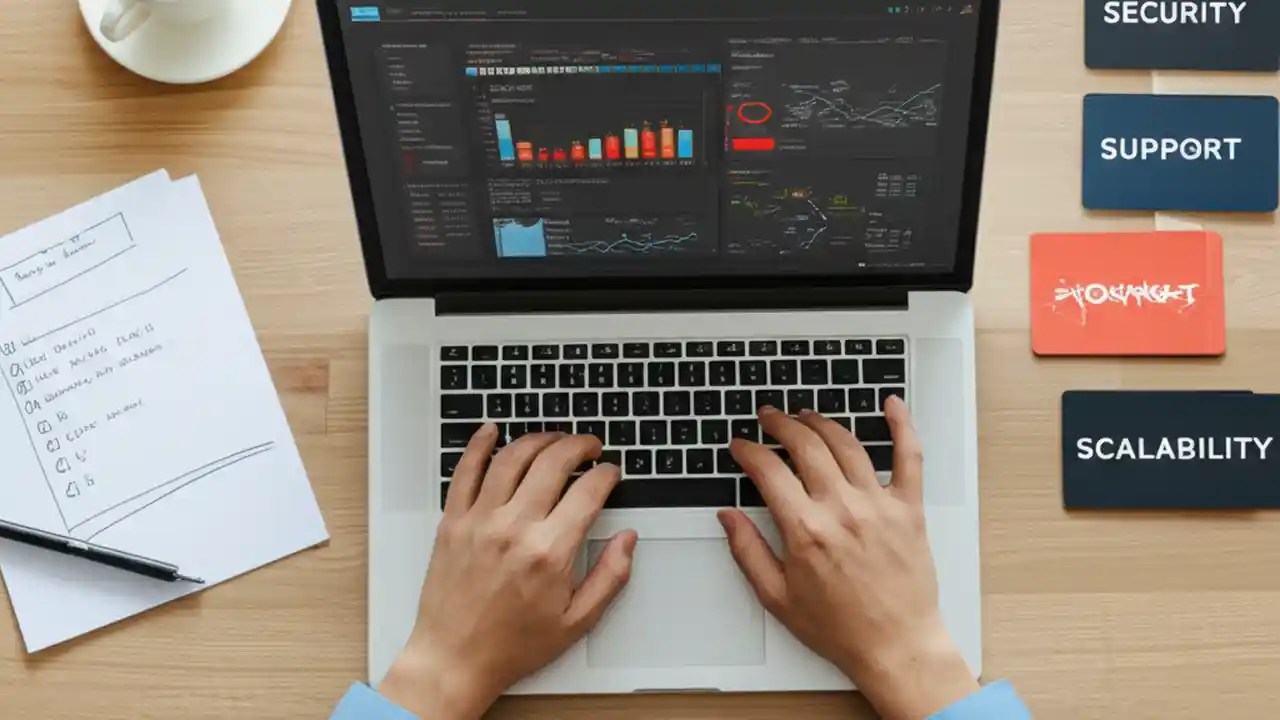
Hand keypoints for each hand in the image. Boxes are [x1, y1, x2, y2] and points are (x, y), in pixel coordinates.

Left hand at [380, 426, 636, 719]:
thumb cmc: (512, 645)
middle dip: (579, 446)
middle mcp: (514, 529)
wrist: (454, 659)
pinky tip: (492, 431)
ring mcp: (479, 521)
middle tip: (589, 446)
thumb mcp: (576, 621)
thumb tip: (627, 539)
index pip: (588, 492)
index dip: (606, 474)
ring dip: (539, 439)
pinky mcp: (453, 522)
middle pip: (553, 463)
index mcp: (549, 553)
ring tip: (554, 440)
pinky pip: (465, 471)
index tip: (611, 472)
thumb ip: (610, 577)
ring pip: (512, 458)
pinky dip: (479, 445)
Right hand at [719, 399, 977, 719]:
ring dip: (821, 422)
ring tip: (806, 415)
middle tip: (769, 418)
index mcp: (806, 531)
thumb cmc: (840, 629)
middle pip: (805, 446)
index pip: (768, 471)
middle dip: (780, 424)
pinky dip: (902, 426)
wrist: (896, 646)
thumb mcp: (777, 597)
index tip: (741, 446)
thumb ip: (748, 551)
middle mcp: (842, 510)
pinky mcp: (909, 509)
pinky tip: (892, 405)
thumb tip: (727, 516)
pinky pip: (909, 457)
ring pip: (846, 444)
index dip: (748, 451)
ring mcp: (878, 505)